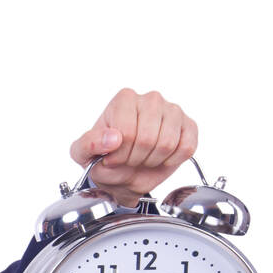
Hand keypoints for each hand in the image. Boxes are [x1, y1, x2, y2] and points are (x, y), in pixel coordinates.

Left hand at [70, 88, 198, 207]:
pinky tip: (160, 158)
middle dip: (135, 159)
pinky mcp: (189, 126)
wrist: (123, 173)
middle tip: (128, 160)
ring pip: (167, 144)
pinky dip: (171, 161)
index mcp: (124, 99)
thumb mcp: (83, 154)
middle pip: (147, 139)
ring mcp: (172, 110)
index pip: (126, 133)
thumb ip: (89, 144)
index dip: (119, 154)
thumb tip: (112, 138)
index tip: (112, 158)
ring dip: (152, 161)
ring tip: (142, 158)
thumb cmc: (104, 158)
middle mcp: (151, 99)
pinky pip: (186, 147)